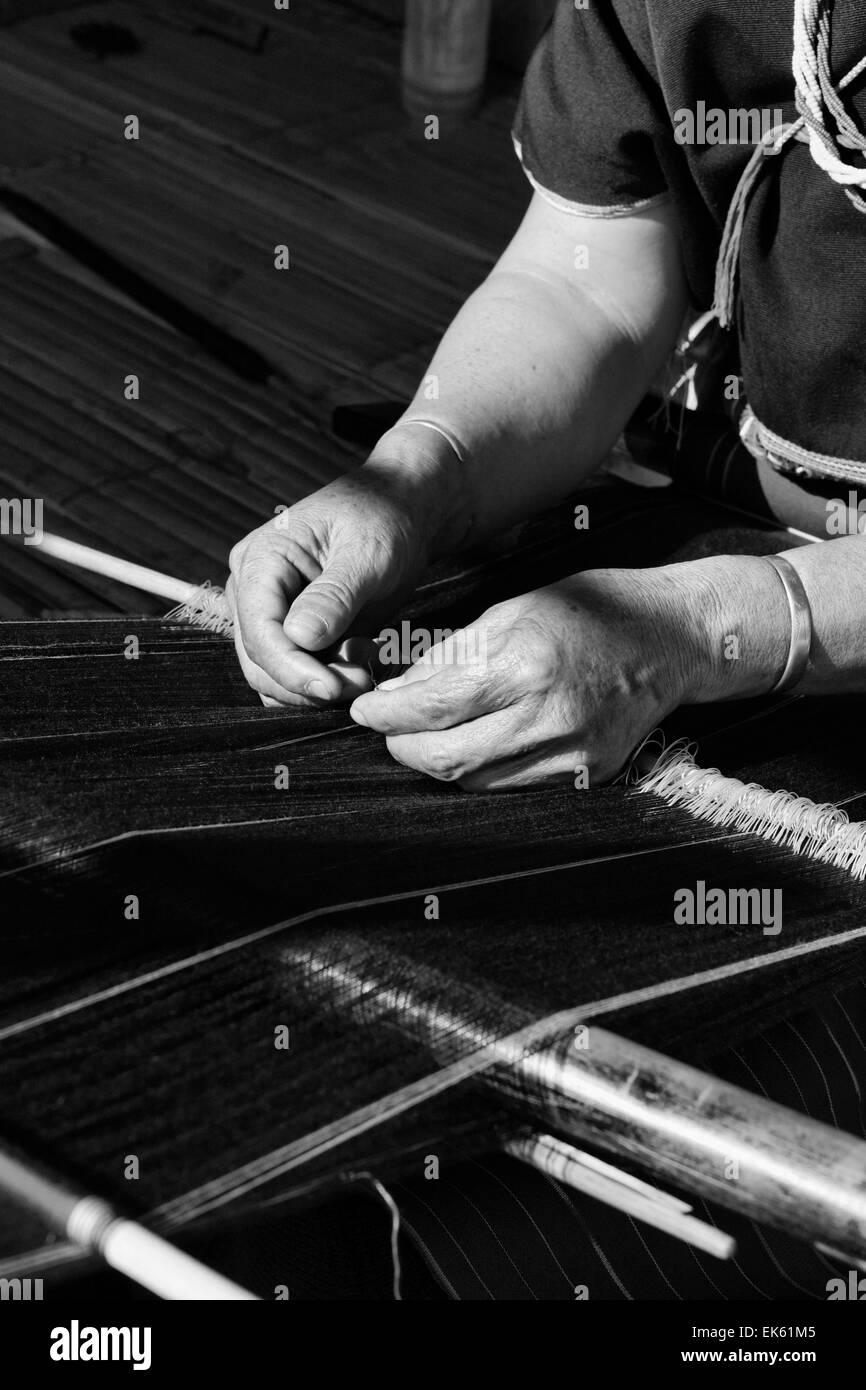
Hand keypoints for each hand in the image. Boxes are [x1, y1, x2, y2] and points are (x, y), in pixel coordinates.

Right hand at [227, 444, 459, 705]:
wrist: (403, 511)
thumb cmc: (384, 517)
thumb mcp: (367, 553)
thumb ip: (334, 596)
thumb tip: (300, 638)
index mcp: (261, 560)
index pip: (259, 631)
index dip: (291, 669)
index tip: (334, 689)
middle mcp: (253, 590)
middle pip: (261, 662)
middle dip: (309, 683)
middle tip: (362, 681)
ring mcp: (271, 614)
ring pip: (277, 677)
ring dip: (321, 687)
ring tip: (367, 667)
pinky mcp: (295, 632)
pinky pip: (299, 674)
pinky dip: (329, 680)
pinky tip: (363, 660)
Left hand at [349, 568, 702, 789]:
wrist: (672, 637)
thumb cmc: (590, 609)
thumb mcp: (512, 610)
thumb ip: (450, 656)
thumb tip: (394, 690)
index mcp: (527, 665)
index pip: (434, 707)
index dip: (387, 714)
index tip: (364, 709)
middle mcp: (551, 717)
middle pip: (448, 758)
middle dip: (404, 746)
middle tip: (387, 728)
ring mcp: (574, 754)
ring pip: (476, 781)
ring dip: (439, 762)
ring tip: (426, 734)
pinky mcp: (589, 774)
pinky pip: (513, 785)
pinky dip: (481, 770)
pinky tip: (473, 744)